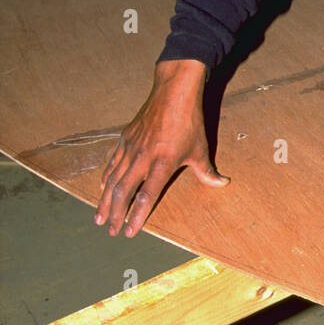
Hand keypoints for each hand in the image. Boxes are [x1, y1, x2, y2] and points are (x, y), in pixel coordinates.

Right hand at [94, 59, 228, 237]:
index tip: (129, 232)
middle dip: (115, 214)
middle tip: (111, 231)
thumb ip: (206, 171)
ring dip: (105, 200)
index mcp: (162, 163)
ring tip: (100, 218)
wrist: (173, 92)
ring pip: (113, 179)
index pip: (146, 196)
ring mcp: (131, 147)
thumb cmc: (189, 121)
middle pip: (123, 191)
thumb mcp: (200, 148)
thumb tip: (222, 184)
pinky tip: (103, 188)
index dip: (136, 216)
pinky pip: (112, 162)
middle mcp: (142, 157)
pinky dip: (106, 177)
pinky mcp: (125, 138)